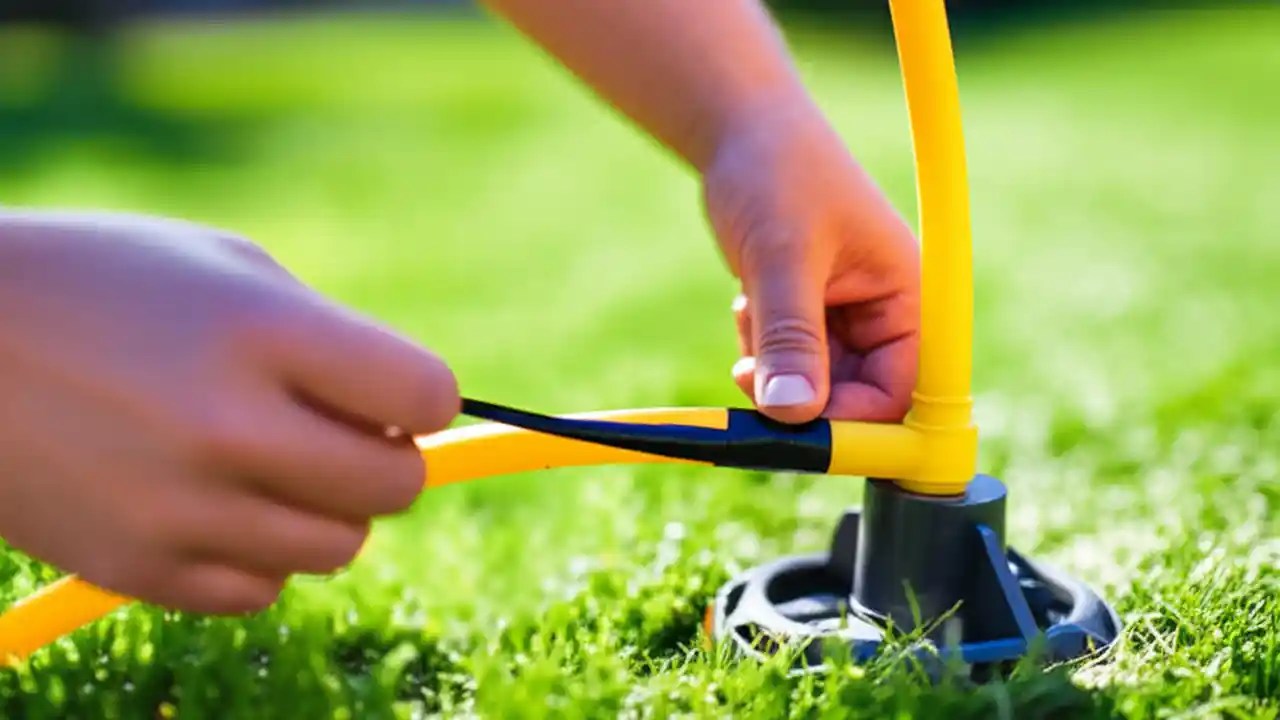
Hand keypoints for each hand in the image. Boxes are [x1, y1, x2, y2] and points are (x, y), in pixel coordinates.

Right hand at [0, 211, 459, 613]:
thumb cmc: (102, 284)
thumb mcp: (226, 268)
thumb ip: (332, 339)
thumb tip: (420, 416)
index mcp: (261, 332)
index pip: (426, 395)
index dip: (424, 397)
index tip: (393, 394)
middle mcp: (229, 427)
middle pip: (394, 485)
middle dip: (385, 457)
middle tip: (334, 431)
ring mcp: (181, 508)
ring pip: (338, 546)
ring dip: (325, 507)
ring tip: (265, 461)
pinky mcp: (138, 569)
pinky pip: (262, 591)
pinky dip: (258, 555)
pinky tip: (213, 502)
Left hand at [702, 99, 920, 423]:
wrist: (739, 133)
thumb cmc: (775, 174)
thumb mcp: (782, 257)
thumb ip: (791, 336)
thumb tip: (792, 415)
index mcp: (909, 293)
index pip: (902, 389)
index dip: (856, 422)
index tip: (799, 436)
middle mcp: (887, 310)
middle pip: (856, 397)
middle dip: (802, 392)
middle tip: (750, 373)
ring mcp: (848, 316)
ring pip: (814, 384)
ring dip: (774, 364)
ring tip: (752, 307)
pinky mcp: (812, 315)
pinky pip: (788, 363)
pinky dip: (762, 347)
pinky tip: (749, 300)